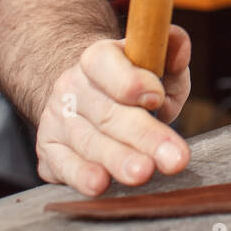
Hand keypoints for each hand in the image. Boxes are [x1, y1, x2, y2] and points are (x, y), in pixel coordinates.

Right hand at [35, 25, 192, 195]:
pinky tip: (99, 184)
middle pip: (107, 112)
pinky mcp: (50, 151)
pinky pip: (64, 166)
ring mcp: (58, 119)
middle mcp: (72, 86)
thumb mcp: (156, 64)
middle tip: (173, 158)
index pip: (105, 63)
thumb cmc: (133, 85)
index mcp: (98, 58)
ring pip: (90, 142)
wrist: (85, 98)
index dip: (131, 81)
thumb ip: (170, 53)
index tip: (157, 99)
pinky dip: (81, 176)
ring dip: (118, 160)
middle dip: (143, 136)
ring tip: (143, 173)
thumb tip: (180, 45)